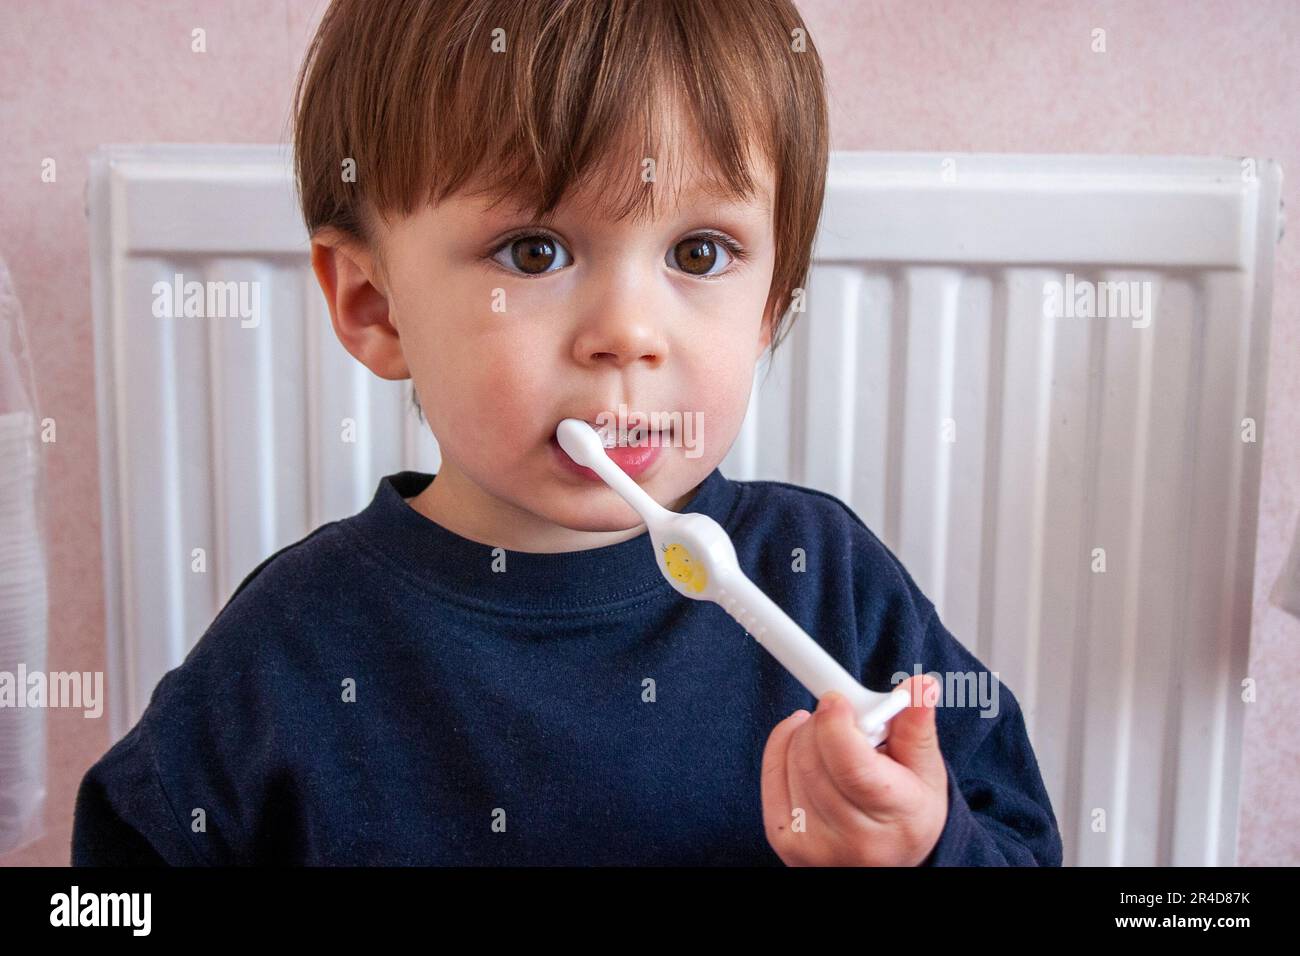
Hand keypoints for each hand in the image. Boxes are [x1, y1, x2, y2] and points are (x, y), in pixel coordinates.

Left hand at [761, 674, 948, 865]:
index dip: (836, 725)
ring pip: (792, 762)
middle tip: (842, 715)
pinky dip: (783, 746)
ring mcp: (814, 844)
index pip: (851, 766)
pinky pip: (772, 773)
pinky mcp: (785, 839)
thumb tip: (920, 687)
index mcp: (896, 816)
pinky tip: (802, 740)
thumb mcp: (926, 771)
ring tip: (831, 737)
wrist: (890, 860)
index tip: (837, 701)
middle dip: (823, 723)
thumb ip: (917, 727)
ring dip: (805, 734)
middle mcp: (854, 839)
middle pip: (815, 760)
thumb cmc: (909, 809)